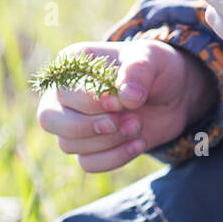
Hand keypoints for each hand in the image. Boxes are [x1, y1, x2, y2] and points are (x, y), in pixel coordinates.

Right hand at [35, 40, 217, 171]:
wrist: (173, 95)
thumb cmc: (156, 69)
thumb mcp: (153, 58)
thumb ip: (138, 70)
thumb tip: (127, 97)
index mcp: (72, 63)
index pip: (62, 90)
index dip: (92, 102)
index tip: (124, 102)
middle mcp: (64, 94)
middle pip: (48, 119)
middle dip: (88, 126)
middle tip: (126, 121)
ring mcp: (73, 122)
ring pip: (68, 144)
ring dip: (109, 141)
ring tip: (138, 125)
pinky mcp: (88, 147)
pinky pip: (87, 163)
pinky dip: (115, 157)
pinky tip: (139, 143)